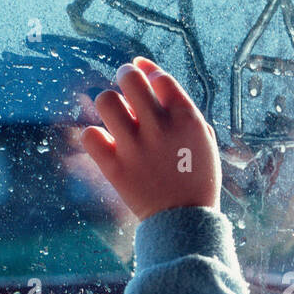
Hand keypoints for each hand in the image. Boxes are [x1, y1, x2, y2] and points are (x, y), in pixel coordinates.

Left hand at [80, 57, 220, 221]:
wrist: (186, 221)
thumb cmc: (196, 178)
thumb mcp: (204, 140)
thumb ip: (184, 110)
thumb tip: (155, 78)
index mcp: (187, 119)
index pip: (160, 77)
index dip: (149, 71)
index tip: (145, 75)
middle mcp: (160, 128)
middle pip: (130, 79)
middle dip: (126, 75)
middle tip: (126, 83)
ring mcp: (135, 147)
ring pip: (106, 101)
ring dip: (110, 104)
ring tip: (117, 115)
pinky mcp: (115, 168)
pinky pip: (90, 135)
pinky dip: (95, 137)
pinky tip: (107, 144)